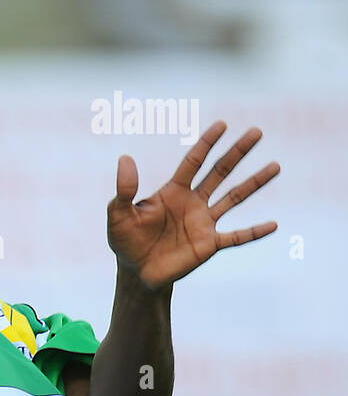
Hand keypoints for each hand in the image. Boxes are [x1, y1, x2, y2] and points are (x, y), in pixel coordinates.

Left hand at [107, 121, 279, 289]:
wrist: (136, 271)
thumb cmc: (126, 240)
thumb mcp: (119, 214)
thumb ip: (125, 189)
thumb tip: (125, 158)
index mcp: (173, 192)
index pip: (193, 162)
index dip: (206, 143)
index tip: (222, 124)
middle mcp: (193, 203)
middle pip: (219, 172)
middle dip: (237, 152)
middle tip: (257, 132)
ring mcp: (204, 223)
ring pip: (234, 198)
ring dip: (254, 183)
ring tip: (276, 166)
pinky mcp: (210, 245)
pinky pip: (237, 237)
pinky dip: (254, 232)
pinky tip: (274, 225)